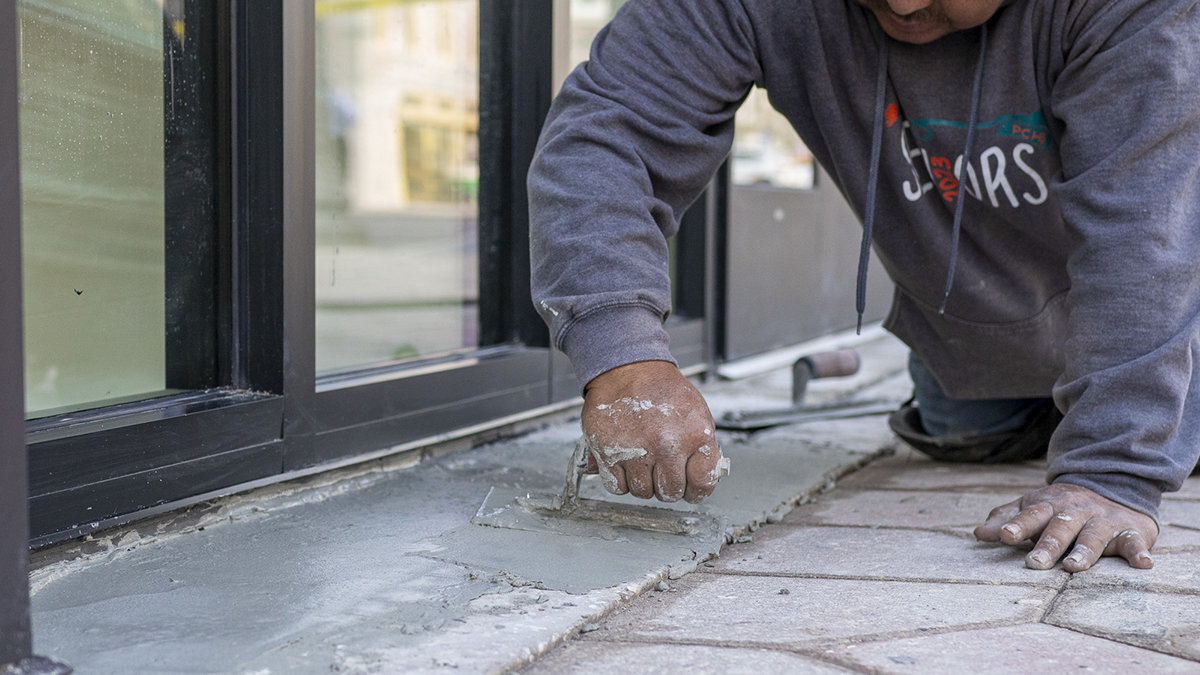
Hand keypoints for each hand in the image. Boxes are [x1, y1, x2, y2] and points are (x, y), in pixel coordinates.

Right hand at [581, 361, 722, 502]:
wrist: (628, 368)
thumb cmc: (662, 390)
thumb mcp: (697, 413)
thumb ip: (703, 449)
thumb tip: (702, 482)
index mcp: (695, 435)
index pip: (702, 484)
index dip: (695, 491)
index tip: (690, 489)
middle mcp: (667, 445)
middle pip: (671, 493)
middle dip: (667, 485)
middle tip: (662, 469)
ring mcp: (637, 450)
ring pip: (643, 492)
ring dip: (643, 482)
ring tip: (643, 460)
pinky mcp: (609, 452)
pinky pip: (617, 487)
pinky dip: (620, 480)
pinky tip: (626, 462)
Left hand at [974, 483, 1157, 571]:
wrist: (1113, 488)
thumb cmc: (1063, 508)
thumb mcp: (1033, 507)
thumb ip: (1006, 519)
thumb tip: (978, 534)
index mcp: (1049, 506)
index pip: (1031, 515)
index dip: (1017, 524)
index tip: (1004, 535)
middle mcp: (1075, 512)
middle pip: (1059, 528)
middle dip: (1046, 545)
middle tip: (1033, 564)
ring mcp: (1102, 521)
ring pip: (1092, 537)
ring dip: (1083, 551)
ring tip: (1073, 567)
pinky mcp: (1129, 531)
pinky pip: (1134, 542)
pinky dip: (1139, 552)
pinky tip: (1143, 564)